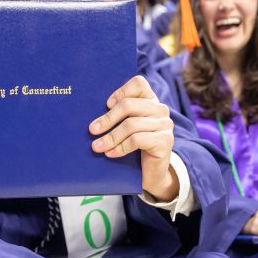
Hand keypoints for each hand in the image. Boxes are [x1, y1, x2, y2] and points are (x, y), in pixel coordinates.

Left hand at [90, 75, 176, 200]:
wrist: (152, 173)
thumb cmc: (135, 147)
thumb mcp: (126, 127)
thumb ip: (118, 116)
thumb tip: (93, 117)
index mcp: (150, 100)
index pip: (139, 84)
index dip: (121, 91)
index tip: (106, 104)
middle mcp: (160, 109)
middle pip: (129, 105)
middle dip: (108, 118)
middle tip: (92, 130)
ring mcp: (165, 125)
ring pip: (131, 125)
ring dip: (110, 137)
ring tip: (97, 146)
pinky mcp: (165, 141)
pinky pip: (137, 140)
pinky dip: (120, 147)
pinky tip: (110, 154)